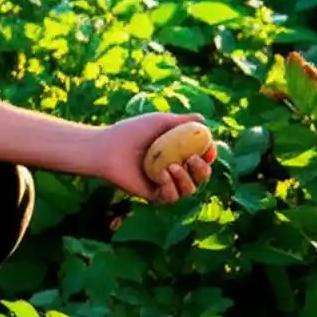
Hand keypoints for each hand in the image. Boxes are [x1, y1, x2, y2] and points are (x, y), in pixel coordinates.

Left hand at [93, 112, 213, 203]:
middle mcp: (173, 169)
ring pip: (189, 189)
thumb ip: (182, 121)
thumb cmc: (131, 132)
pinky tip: (160, 175)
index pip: (202, 158)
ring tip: (172, 166)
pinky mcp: (153, 195)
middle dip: (202, 170)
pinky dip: (170, 187)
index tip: (209, 149)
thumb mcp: (160, 122)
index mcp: (177, 153)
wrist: (107, 148)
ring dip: (186, 179)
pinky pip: (171, 197)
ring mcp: (164, 184)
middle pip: (200, 177)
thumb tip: (203, 119)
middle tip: (192, 159)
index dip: (209, 156)